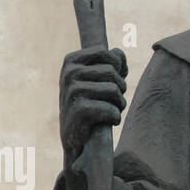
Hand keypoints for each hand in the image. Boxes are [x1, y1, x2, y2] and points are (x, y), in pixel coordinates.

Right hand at [59, 47, 127, 166]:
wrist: (73, 136)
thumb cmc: (88, 104)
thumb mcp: (96, 79)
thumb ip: (110, 62)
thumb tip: (118, 52)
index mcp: (71, 61)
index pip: (108, 54)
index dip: (118, 68)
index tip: (113, 81)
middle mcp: (69, 73)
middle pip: (113, 72)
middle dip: (120, 88)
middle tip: (114, 100)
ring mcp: (72, 91)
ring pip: (114, 90)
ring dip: (120, 104)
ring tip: (112, 110)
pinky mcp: (79, 110)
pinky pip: (111, 109)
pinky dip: (115, 117)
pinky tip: (109, 121)